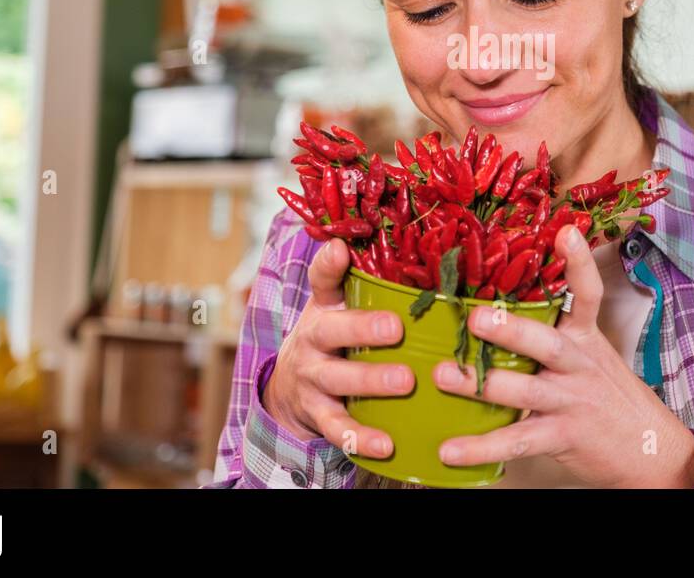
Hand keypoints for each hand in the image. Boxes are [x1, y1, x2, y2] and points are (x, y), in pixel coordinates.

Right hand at [262, 238, 413, 459]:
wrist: (289, 390)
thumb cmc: (330, 339)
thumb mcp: (336, 307)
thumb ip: (361, 282)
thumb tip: (391, 251)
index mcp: (322, 308)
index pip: (321, 280)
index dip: (329, 264)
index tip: (341, 249)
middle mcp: (312, 340)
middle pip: (330, 331)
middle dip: (362, 329)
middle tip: (396, 328)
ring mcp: (312, 379)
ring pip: (336, 379)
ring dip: (370, 380)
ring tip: (405, 381)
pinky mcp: (317, 414)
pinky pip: (338, 428)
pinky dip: (360, 437)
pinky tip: (387, 444)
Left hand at [432, 225, 693, 487]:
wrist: (651, 452)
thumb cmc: (609, 398)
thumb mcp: (593, 356)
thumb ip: (557, 331)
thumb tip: (503, 303)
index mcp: (586, 339)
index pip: (589, 295)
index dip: (579, 264)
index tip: (566, 231)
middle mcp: (579, 366)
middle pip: (547, 342)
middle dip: (511, 330)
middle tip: (476, 318)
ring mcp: (570, 402)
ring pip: (525, 389)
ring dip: (481, 382)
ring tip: (443, 374)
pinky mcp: (561, 437)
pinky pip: (517, 441)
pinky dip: (481, 447)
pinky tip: (449, 450)